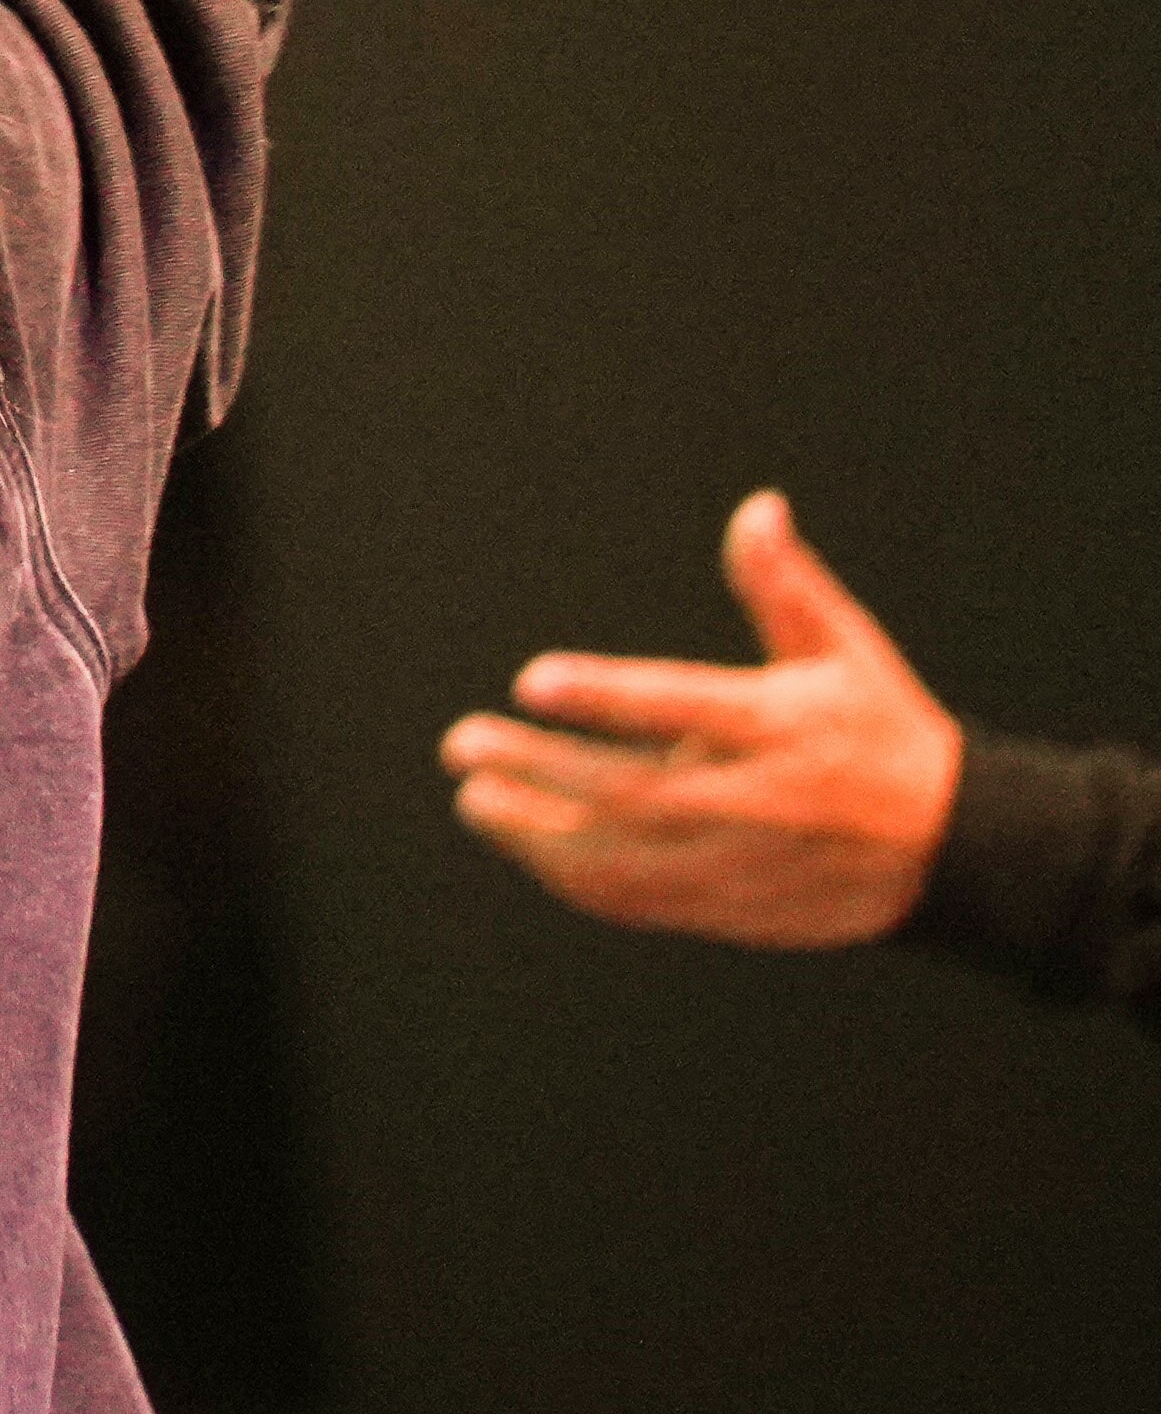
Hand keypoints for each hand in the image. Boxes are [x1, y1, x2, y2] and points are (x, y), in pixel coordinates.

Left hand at [439, 492, 968, 949]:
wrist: (951, 849)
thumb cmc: (881, 731)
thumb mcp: (845, 651)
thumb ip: (785, 587)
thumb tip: (757, 508)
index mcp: (780, 728)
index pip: (681, 706)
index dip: (605, 696)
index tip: (531, 680)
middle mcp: (756, 801)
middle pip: (631, 789)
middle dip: (539, 769)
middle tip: (462, 743)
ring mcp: (741, 862)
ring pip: (623, 857)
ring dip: (539, 832)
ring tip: (474, 797)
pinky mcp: (733, 905)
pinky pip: (640, 900)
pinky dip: (576, 878)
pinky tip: (527, 842)